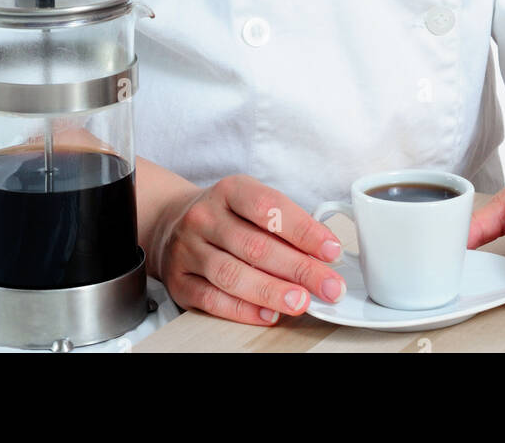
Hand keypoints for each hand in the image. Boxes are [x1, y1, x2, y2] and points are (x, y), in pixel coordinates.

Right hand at [152, 174, 346, 324]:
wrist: (172, 222)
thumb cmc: (224, 215)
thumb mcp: (249, 203)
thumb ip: (283, 224)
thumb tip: (323, 254)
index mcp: (229, 190)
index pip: (269, 207)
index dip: (303, 230)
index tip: (331, 250)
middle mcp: (205, 217)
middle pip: (256, 246)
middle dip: (299, 269)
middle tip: (328, 286)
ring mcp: (189, 249)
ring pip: (233, 274)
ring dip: (272, 291)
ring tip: (301, 302)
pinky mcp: (179, 281)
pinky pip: (212, 299)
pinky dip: (243, 310)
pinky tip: (268, 314)